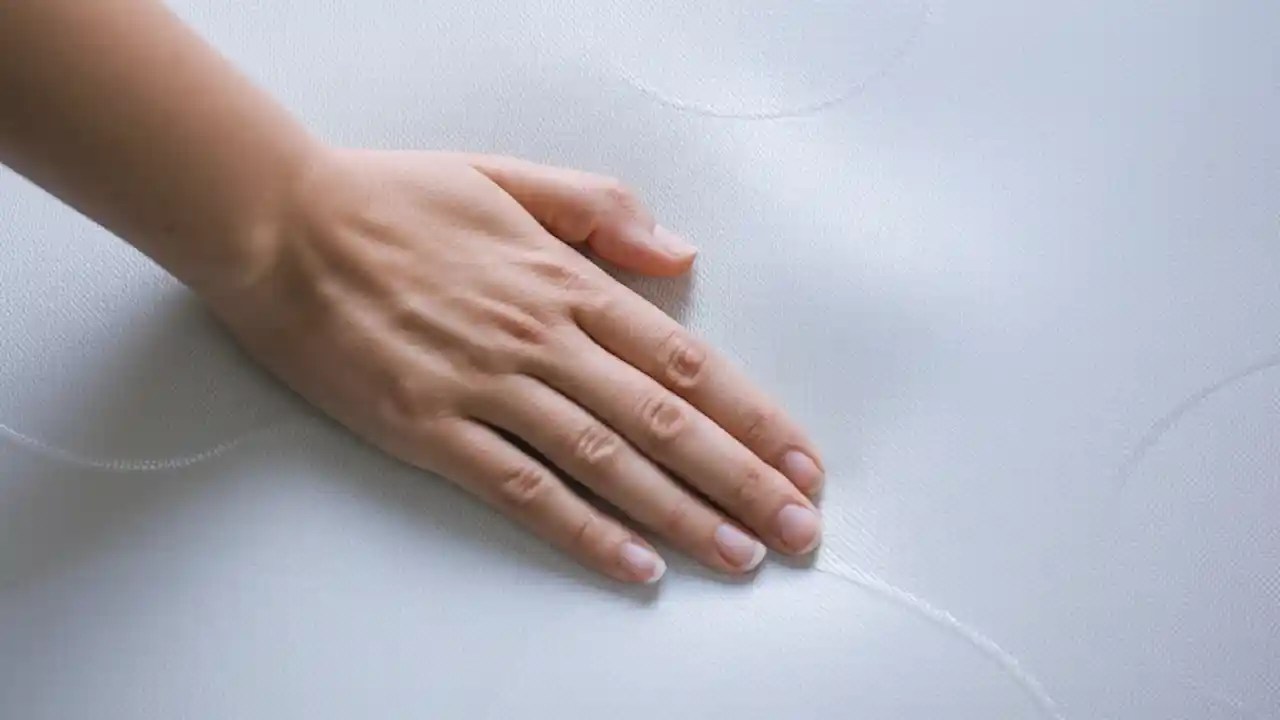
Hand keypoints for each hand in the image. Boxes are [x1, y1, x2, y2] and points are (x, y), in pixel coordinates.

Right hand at [213, 148, 824, 583]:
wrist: (279, 224)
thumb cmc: (393, 199)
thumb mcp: (508, 176)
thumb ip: (601, 210)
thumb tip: (679, 253)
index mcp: (564, 280)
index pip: (683, 359)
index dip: (752, 414)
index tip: (800, 458)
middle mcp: (540, 338)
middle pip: (664, 418)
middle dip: (743, 479)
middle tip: (799, 527)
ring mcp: (486, 387)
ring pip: (608, 461)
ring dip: (683, 514)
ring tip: (741, 555)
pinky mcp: (430, 430)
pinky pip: (522, 488)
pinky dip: (584, 531)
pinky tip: (634, 567)